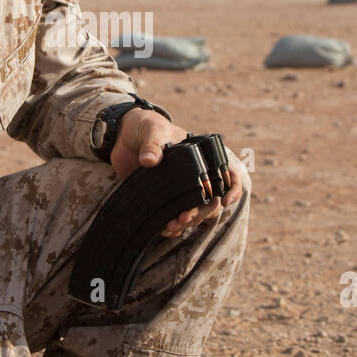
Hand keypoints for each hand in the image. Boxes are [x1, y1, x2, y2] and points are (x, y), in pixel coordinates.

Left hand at [107, 109, 244, 238]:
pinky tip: (165, 230)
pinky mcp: (164, 197)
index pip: (229, 173)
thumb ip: (152, 144)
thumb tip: (149, 161)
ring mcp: (180, 188)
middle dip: (201, 212)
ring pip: (196, 211)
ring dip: (188, 221)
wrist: (124, 135)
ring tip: (172, 226)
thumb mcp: (151, 130)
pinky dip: (174, 226)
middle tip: (184, 217)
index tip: (224, 201)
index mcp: (201, 156)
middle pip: (211, 199)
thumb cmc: (146, 126)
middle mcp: (195, 174)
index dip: (233, 188)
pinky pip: (176, 215)